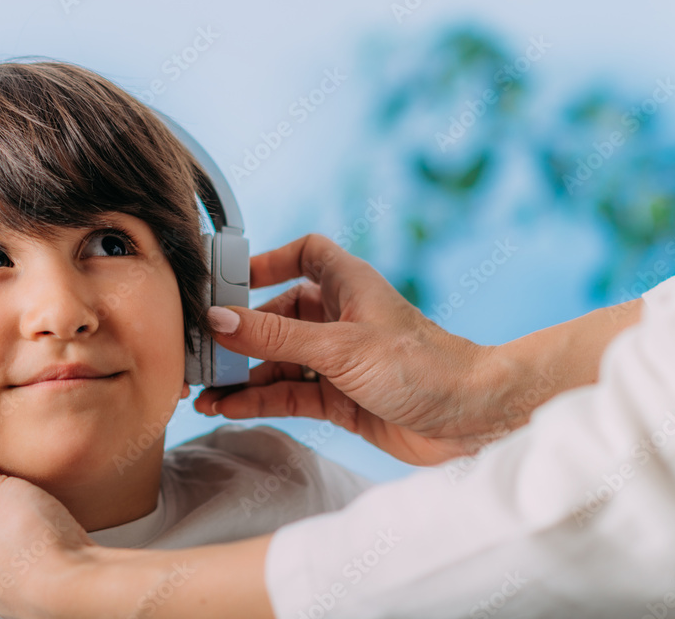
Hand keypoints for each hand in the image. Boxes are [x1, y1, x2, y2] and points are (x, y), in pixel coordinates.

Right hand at [193, 234, 507, 465]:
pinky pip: (288, 392)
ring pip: (278, 359)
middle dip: (240, 334)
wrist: (473, 420)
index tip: (229, 279)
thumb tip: (219, 320)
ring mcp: (337, 358)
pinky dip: (259, 398)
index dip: (267, 261)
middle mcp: (338, 316)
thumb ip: (275, 338)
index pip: (301, 254)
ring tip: (203, 391)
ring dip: (243, 374)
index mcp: (345, 283)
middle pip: (276, 315)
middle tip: (201, 351)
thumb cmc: (421, 365)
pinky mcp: (338, 397)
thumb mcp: (338, 347)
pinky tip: (229, 406)